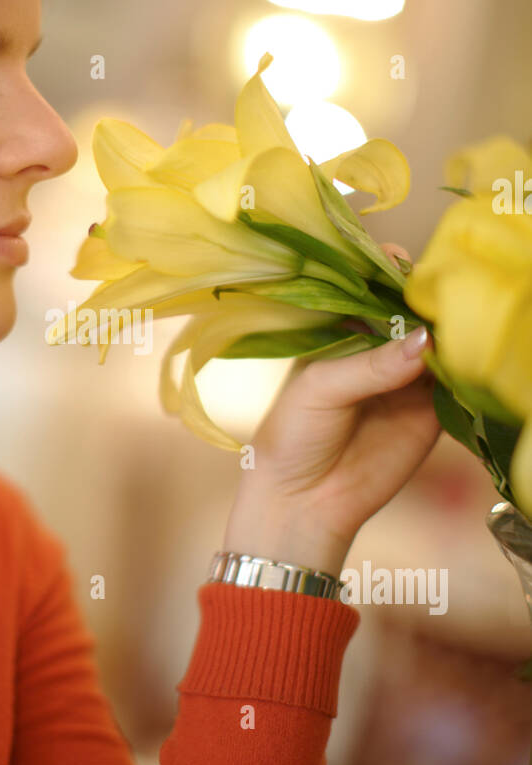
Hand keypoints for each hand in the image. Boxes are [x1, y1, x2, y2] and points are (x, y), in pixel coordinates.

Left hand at [221, 244, 441, 579]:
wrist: (304, 502)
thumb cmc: (293, 435)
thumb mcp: (321, 389)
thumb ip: (372, 365)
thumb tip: (427, 339)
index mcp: (339, 331)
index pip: (367, 287)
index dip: (384, 272)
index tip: (400, 262)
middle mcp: (377, 347)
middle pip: (411, 309)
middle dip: (427, 298)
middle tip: (442, 292)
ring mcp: (407, 376)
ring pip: (439, 342)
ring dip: (451, 330)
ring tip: (460, 319)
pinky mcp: (431, 409)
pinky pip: (456, 382)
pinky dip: (465, 368)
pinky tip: (470, 356)